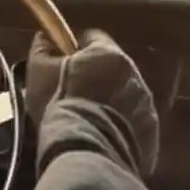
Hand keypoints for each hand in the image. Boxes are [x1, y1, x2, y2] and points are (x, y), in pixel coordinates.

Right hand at [25, 29, 158, 176]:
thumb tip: (45, 37)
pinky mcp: (151, 134)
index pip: (93, 38)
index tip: (62, 61)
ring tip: (87, 119)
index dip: (75, 47)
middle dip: (95, 76)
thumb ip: (43, 48)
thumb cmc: (61, 104)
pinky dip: (119, 127)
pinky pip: (133, 123)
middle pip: (112, 68)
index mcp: (109, 54)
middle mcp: (135, 75)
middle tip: (72, 93)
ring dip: (109, 102)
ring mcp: (147, 106)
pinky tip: (101, 137)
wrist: (87, 151)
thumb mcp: (39, 72)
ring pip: (125, 96)